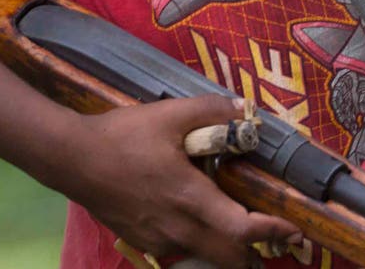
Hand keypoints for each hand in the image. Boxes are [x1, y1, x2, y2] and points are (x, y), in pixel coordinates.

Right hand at [39, 96, 301, 268]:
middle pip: (229, 258)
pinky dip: (200, 244)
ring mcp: (158, 239)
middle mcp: (178, 228)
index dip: (272, 232)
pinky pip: (181, 251)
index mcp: (190, 198)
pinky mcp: (142, 241)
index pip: (242, 230)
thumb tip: (244, 110)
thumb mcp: (169, 114)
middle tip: (275, 236)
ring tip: (242, 234)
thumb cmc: (121, 137)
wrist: (71, 159)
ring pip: (205, 257)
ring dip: (228, 251)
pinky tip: (199, 224)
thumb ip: (211, 111)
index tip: (293, 228)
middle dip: (256, 252)